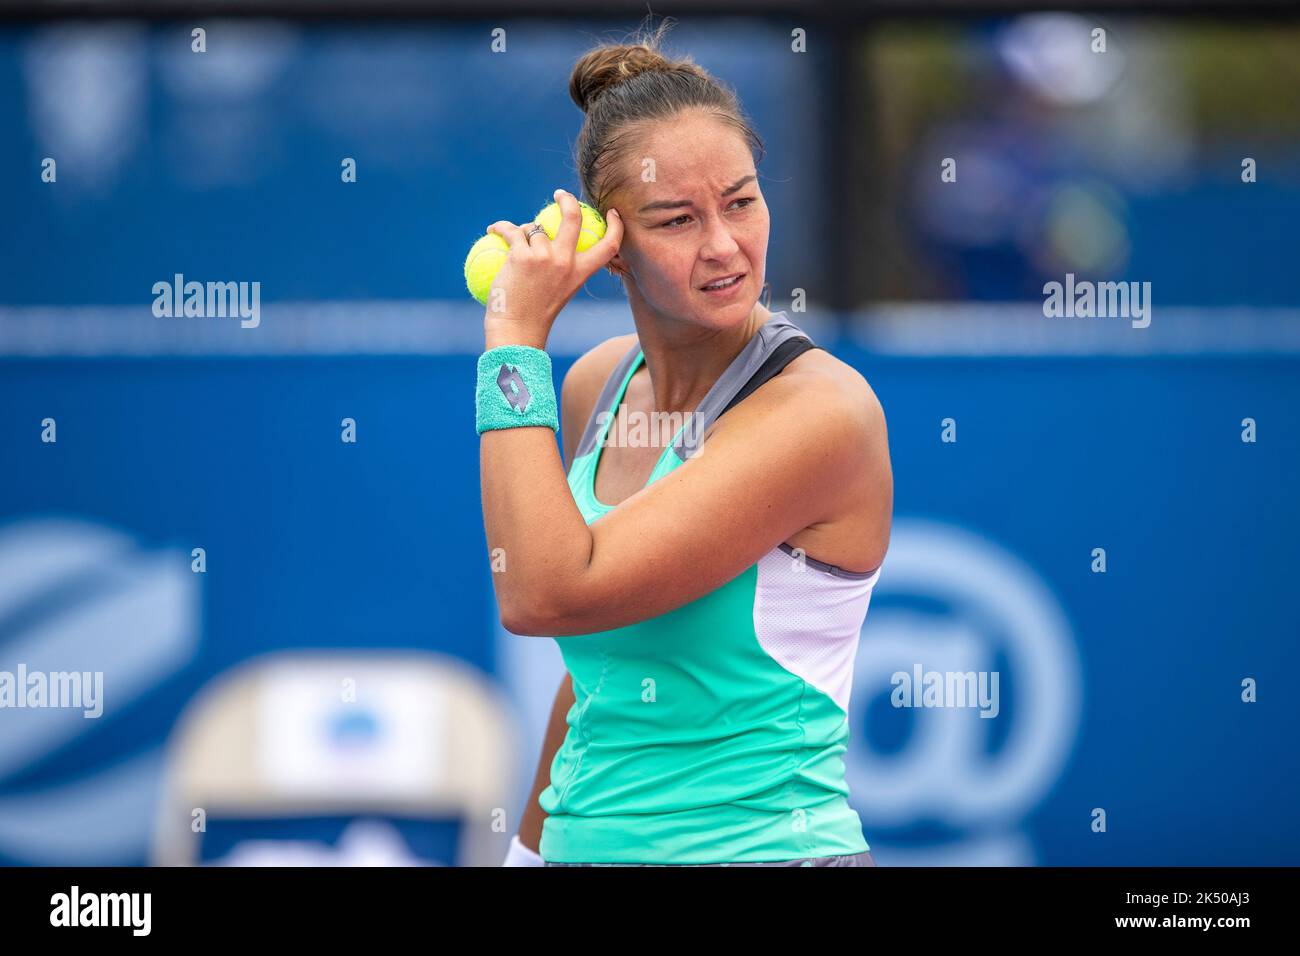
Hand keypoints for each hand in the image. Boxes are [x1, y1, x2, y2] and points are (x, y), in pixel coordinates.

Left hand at [483, 189, 622, 348]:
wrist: (516, 330)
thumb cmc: (534, 317)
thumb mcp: (558, 293)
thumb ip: (560, 271)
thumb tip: (550, 246)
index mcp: (580, 273)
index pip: (608, 246)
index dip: (615, 226)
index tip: (612, 213)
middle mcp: (566, 262)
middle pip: (573, 219)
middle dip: (568, 200)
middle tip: (559, 195)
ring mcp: (545, 257)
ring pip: (533, 228)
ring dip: (520, 229)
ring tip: (508, 235)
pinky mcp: (522, 256)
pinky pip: (511, 231)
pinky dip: (500, 228)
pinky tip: (492, 231)